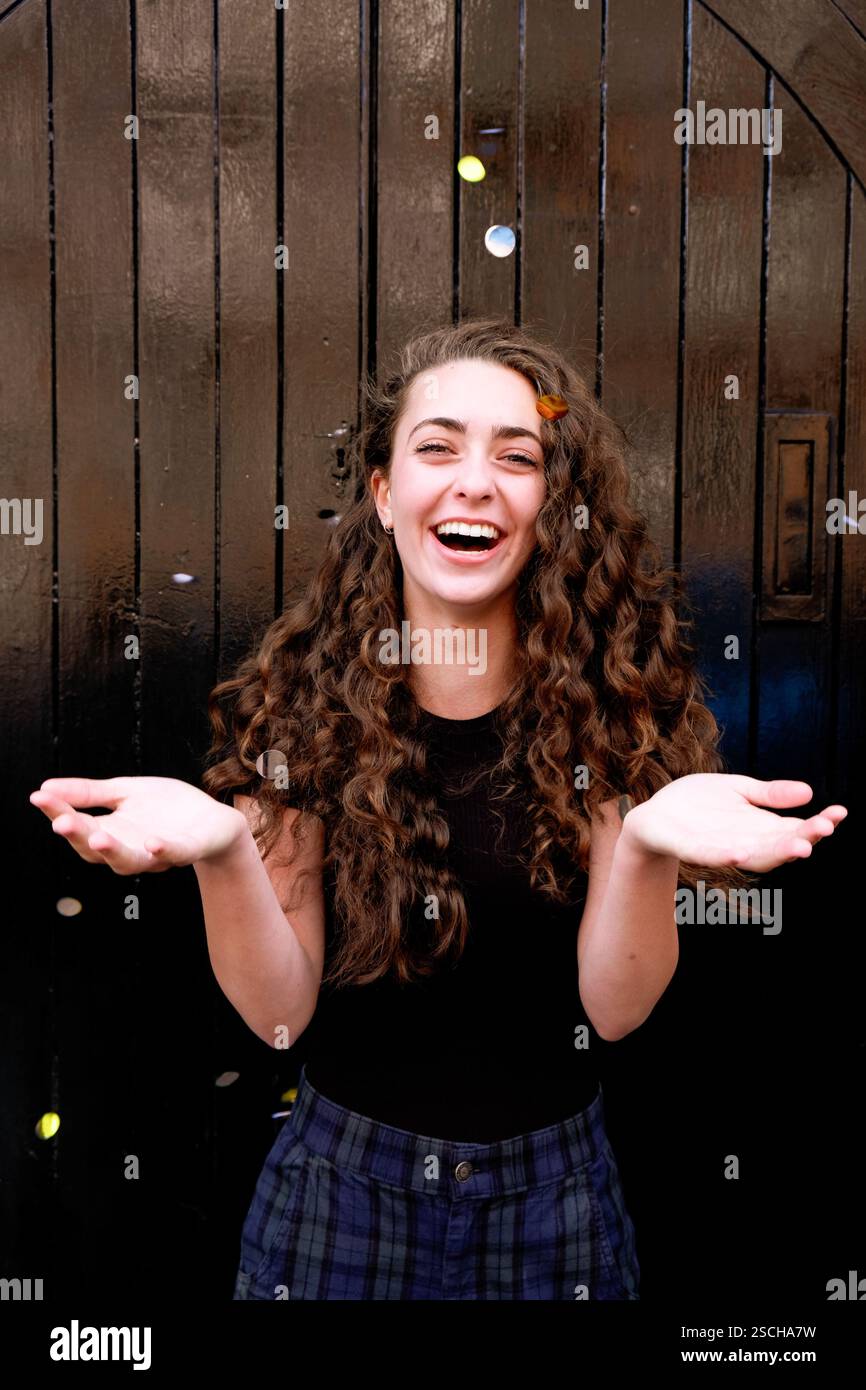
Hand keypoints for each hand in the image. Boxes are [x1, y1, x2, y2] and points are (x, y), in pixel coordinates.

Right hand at [29, 776, 246, 874]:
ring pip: (130, 861)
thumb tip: (45, 787)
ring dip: (113, 851)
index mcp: (113, 833)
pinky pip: (175, 854)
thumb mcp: (125, 792)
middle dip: (79, 837)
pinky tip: (152, 842)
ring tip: (99, 836)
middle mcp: (130, 848)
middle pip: (97, 850)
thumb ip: (89, 792)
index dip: (59, 813)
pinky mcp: (190, 849)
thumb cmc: (168, 809)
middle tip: (61, 823)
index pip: (79, 827)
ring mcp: (159, 853)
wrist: (215, 820)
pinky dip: (163, 850)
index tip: (39, 797)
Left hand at [621, 774, 846, 874]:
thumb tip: (808, 791)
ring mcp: (720, 848)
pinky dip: (725, 857)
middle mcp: (746, 841)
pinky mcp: (691, 849)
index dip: (818, 824)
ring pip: (753, 856)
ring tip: (798, 849)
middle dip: (803, 839)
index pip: (795, 828)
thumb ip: (770, 794)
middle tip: (824, 829)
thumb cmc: (698, 804)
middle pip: (781, 844)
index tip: (840, 813)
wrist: (653, 815)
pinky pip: (710, 856)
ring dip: (775, 854)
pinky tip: (739, 853)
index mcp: (760, 827)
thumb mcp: (738, 790)